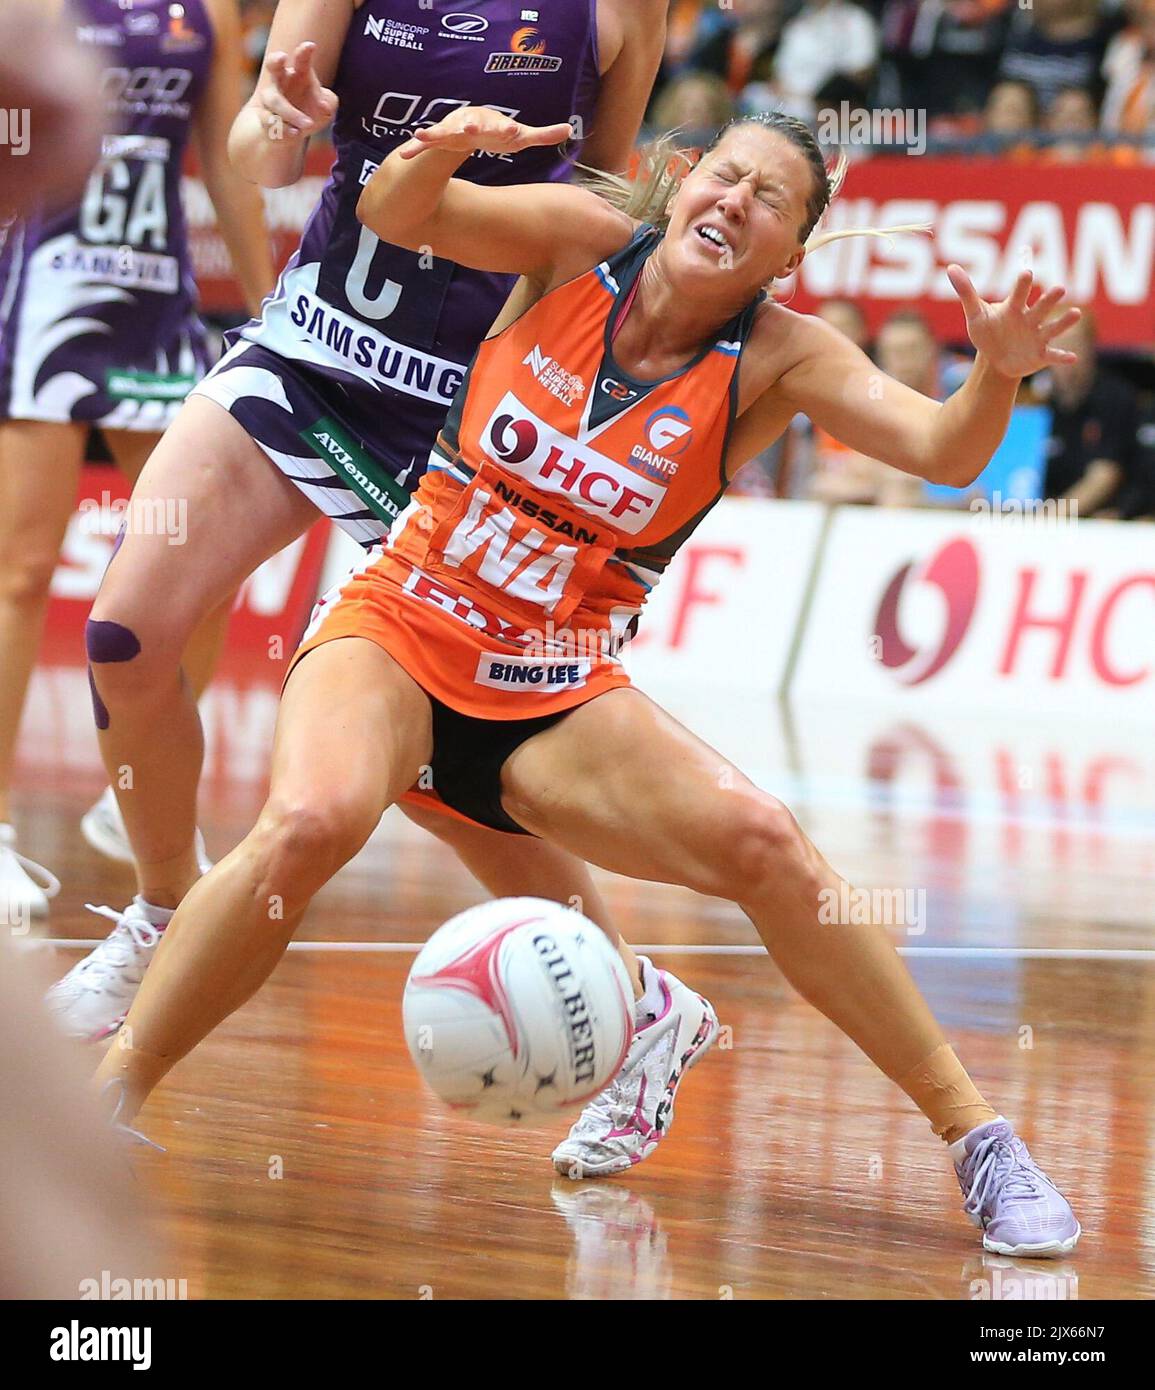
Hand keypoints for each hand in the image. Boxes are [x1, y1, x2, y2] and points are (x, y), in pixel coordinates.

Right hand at [257, 41, 337, 138]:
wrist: (290, 132)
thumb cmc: (310, 111)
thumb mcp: (325, 107)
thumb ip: (328, 103)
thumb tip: (324, 107)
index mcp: (298, 73)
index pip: (301, 59)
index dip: (304, 52)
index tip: (311, 46)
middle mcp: (280, 82)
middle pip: (273, 65)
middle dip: (276, 59)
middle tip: (282, 57)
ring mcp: (270, 99)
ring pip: (274, 100)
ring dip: (291, 113)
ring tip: (308, 124)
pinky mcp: (264, 119)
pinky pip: (269, 121)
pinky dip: (283, 129)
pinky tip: (295, 133)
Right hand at [397, 106, 573, 159]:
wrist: (466, 127)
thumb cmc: (495, 134)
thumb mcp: (518, 138)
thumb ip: (541, 135)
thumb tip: (569, 130)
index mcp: (491, 123)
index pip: (501, 126)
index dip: (505, 130)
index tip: (512, 131)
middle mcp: (470, 124)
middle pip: (471, 126)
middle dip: (471, 128)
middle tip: (470, 131)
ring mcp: (451, 131)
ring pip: (443, 132)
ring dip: (436, 134)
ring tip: (423, 136)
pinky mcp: (437, 140)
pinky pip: (425, 145)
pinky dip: (415, 149)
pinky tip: (405, 154)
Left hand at [948, 263, 1080, 378]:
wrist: (995, 359)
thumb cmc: (988, 331)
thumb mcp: (975, 314)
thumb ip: (966, 291)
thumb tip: (951, 267)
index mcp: (1014, 307)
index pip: (1019, 292)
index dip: (1022, 284)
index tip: (1026, 273)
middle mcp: (1030, 319)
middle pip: (1041, 307)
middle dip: (1049, 299)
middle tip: (1059, 289)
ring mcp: (1038, 336)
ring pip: (1053, 328)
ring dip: (1064, 322)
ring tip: (1075, 314)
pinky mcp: (1042, 354)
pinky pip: (1053, 355)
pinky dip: (1062, 357)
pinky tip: (1073, 358)